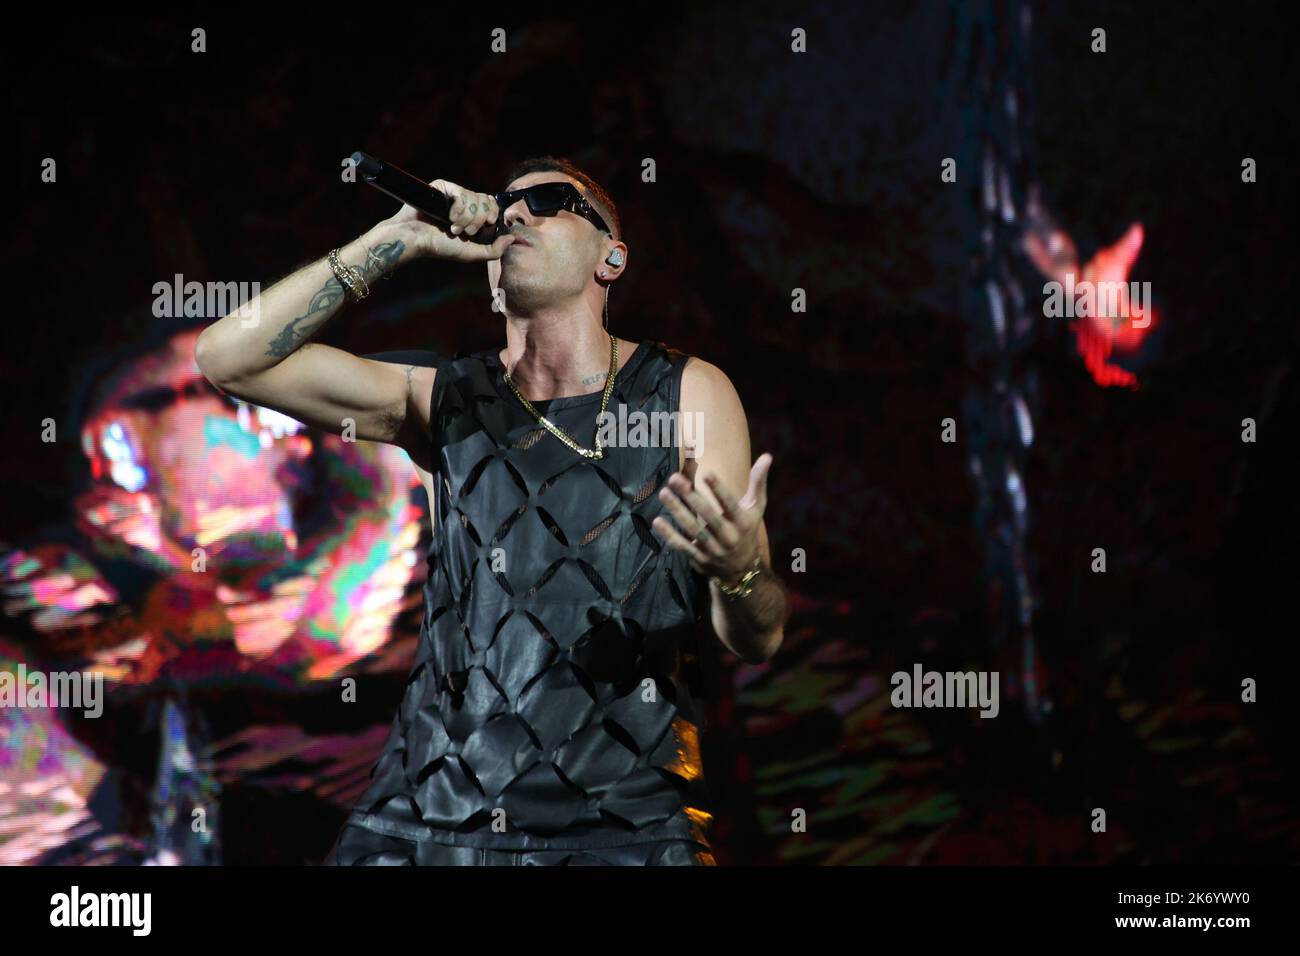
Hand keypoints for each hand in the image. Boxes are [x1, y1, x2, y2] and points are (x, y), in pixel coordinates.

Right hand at [379, 178, 515, 261]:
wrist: (416, 239)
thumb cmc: (440, 247)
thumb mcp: (472, 253)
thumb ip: (495, 250)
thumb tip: (512, 238)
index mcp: (473, 215)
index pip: (493, 204)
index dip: (492, 214)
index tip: (484, 226)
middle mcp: (464, 203)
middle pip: (487, 200)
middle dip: (478, 220)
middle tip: (465, 231)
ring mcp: (453, 194)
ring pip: (475, 198)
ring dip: (466, 218)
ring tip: (453, 228)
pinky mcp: (443, 187)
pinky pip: (461, 192)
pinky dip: (457, 210)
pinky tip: (447, 218)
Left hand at [652, 452, 771, 581]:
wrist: (741, 570)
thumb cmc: (747, 530)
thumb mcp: (756, 508)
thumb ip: (758, 482)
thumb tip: (767, 456)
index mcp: (743, 522)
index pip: (730, 503)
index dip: (718, 489)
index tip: (706, 473)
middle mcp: (729, 536)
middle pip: (708, 515)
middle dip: (690, 496)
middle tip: (674, 478)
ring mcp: (714, 549)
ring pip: (693, 529)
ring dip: (677, 511)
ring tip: (664, 493)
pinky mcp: (700, 559)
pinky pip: (683, 547)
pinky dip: (670, 535)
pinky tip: (657, 521)